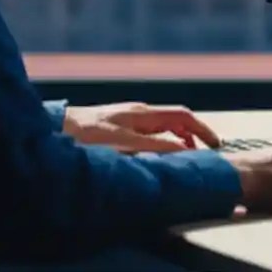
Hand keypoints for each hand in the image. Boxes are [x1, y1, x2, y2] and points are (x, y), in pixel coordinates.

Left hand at [62, 102, 221, 152]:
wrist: (54, 129)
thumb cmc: (85, 136)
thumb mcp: (124, 143)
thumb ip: (154, 146)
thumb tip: (183, 148)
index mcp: (143, 113)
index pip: (183, 116)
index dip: (203, 130)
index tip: (216, 146)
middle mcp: (138, 112)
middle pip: (176, 120)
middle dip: (194, 135)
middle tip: (204, 155)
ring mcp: (128, 118)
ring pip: (163, 127)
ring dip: (178, 140)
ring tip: (183, 159)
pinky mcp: (118, 126)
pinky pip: (149, 133)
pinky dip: (162, 143)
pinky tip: (157, 157)